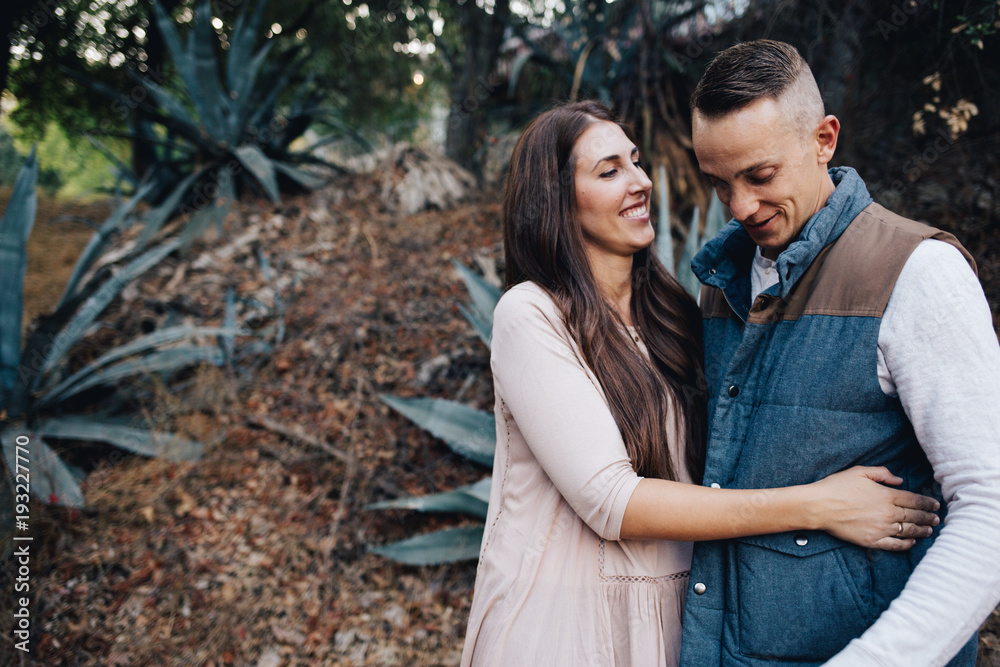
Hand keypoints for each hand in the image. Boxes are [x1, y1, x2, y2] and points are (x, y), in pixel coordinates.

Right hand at [807, 466, 939, 550]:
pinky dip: (906, 544)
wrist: (819, 506)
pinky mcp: (872, 540)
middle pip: (915, 516)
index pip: (914, 500)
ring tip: (930, 530)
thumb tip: (900, 480)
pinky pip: (895, 545)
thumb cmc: (837, 486)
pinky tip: (912, 542)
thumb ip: (882, 473)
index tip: (936, 504)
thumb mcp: (860, 472)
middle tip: (937, 518)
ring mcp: (881, 528)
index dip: (927, 502)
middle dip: (928, 517)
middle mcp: (888, 513)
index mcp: (886, 495)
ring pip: (908, 531)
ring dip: (922, 531)